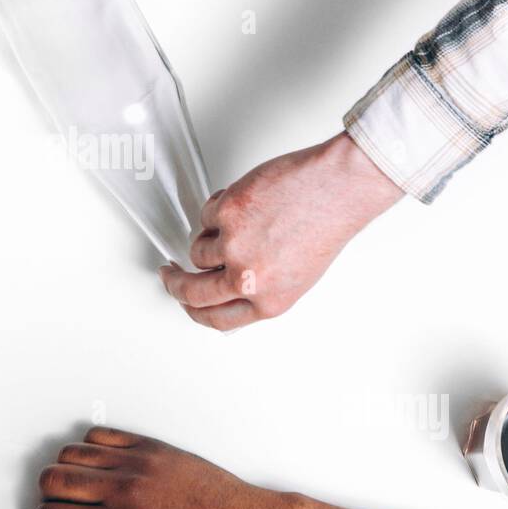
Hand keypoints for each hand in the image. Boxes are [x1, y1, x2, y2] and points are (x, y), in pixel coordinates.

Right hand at [29, 427, 301, 508]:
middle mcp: (126, 490)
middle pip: (52, 478)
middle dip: (47, 499)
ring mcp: (139, 463)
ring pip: (72, 452)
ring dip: (66, 473)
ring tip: (81, 493)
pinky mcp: (152, 446)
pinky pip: (102, 434)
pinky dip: (90, 448)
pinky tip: (100, 469)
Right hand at [160, 132, 403, 330]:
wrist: (338, 188)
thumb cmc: (326, 224)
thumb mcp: (297, 275)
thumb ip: (260, 287)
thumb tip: (227, 288)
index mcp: (269, 302)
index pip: (217, 320)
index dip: (194, 311)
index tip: (184, 301)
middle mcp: (249, 279)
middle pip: (192, 292)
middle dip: (175, 283)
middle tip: (169, 273)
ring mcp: (234, 247)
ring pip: (196, 249)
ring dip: (209, 235)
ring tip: (242, 220)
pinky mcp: (226, 213)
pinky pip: (205, 214)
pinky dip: (220, 205)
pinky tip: (248, 199)